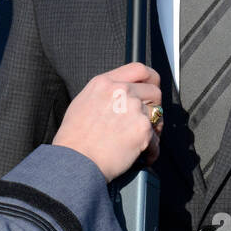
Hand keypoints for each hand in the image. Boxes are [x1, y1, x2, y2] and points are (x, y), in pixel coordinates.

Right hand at [53, 62, 161, 181]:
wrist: (75, 161)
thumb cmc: (73, 138)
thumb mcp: (83, 103)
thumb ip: (105, 93)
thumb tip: (122, 96)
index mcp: (105, 83)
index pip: (139, 69)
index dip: (150, 79)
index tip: (152, 87)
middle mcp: (121, 91)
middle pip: (154, 92)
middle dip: (153, 106)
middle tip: (146, 120)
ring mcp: (133, 109)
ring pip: (157, 116)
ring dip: (152, 130)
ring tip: (139, 142)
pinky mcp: (142, 130)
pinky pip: (156, 140)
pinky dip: (150, 151)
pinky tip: (140, 157)